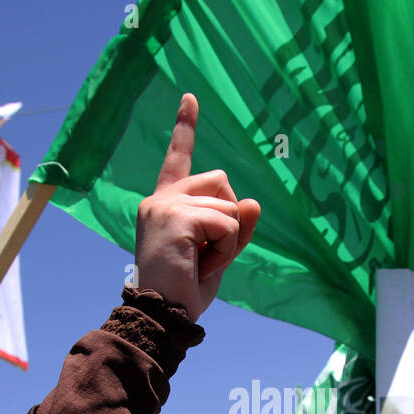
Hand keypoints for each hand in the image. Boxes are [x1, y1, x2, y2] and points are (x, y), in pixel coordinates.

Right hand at [135, 93, 260, 321]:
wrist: (162, 315)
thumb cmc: (184, 290)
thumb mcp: (219, 255)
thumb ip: (237, 228)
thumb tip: (253, 201)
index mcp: (166, 203)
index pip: (179, 158)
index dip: (185, 127)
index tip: (191, 97)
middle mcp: (161, 198)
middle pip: (222, 180)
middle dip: (229, 217)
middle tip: (205, 253)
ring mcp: (165, 205)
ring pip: (228, 205)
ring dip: (227, 240)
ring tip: (200, 262)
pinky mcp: (175, 216)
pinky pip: (227, 223)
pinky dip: (225, 249)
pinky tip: (200, 263)